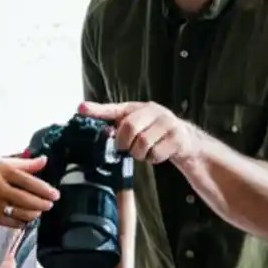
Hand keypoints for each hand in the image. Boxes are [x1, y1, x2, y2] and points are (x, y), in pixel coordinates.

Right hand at [0, 157, 58, 230]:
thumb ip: (22, 164)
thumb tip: (43, 160)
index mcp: (1, 171)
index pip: (29, 180)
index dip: (45, 188)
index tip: (54, 193)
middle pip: (29, 199)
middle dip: (44, 203)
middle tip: (50, 203)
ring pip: (24, 212)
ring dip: (36, 213)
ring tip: (39, 210)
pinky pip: (15, 223)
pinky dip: (24, 222)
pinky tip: (26, 218)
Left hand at [79, 101, 198, 165]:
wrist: (185, 140)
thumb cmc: (153, 133)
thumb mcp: (136, 126)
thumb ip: (118, 127)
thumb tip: (102, 132)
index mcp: (138, 108)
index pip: (115, 109)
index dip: (98, 110)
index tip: (81, 109)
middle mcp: (153, 111)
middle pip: (129, 127)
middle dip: (125, 143)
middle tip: (127, 148)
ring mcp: (167, 123)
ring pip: (143, 143)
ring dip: (140, 154)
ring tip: (144, 152)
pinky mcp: (177, 137)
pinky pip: (156, 153)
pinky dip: (153, 159)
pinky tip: (156, 154)